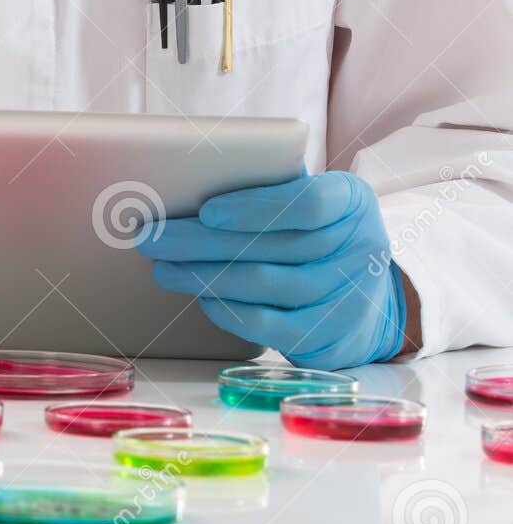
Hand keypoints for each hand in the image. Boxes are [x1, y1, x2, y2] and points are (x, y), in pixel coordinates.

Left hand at [137, 170, 405, 368]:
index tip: (207, 211)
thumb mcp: (316, 199)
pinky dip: (228, 310)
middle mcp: (359, 249)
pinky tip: (200, 295)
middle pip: (272, 248)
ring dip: (203, 276)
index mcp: (351, 201)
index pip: (308, 203)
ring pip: (264, 286)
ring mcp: (348, 299)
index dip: (257, 208)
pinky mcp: (329, 339)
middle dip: (201, 242)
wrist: (371, 299)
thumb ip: (274, 188)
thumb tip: (192, 183)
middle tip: (152, 236)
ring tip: (162, 266)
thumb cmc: (323, 233)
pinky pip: (269, 326)